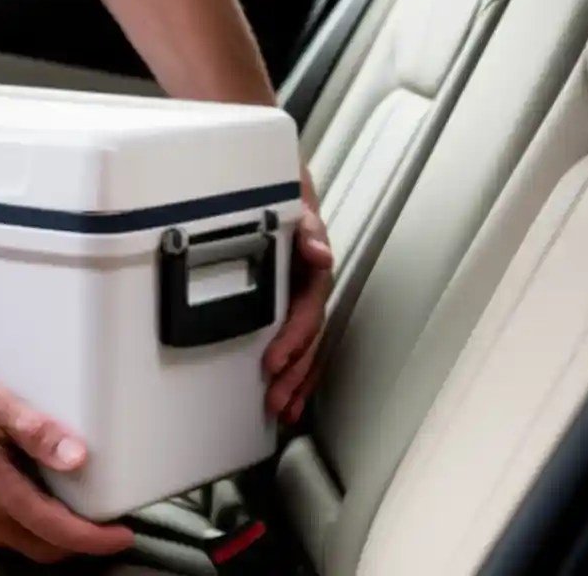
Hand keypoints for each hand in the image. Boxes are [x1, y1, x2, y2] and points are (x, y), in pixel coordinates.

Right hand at [0, 353, 134, 562]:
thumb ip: (37, 431)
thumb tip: (77, 456)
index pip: (57, 533)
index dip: (95, 540)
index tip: (120, 536)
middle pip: (40, 548)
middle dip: (76, 543)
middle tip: (101, 526)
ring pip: (15, 542)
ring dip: (46, 534)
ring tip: (69, 509)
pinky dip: (18, 525)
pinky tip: (23, 498)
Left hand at [263, 173, 333, 423]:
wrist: (268, 178)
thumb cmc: (280, 189)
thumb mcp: (293, 197)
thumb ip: (305, 224)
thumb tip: (319, 253)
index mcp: (311, 265)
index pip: (307, 309)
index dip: (293, 337)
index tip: (273, 360)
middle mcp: (308, 285)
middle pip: (309, 337)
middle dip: (296, 372)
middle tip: (276, 399)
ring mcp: (297, 296)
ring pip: (305, 346)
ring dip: (297, 380)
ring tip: (282, 410)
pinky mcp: (284, 303)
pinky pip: (294, 342)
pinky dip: (293, 372)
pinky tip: (286, 399)